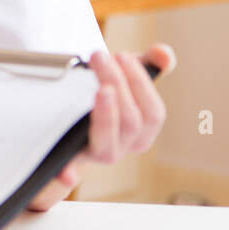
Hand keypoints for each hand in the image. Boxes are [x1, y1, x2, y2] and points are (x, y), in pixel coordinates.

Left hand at [27, 42, 174, 211]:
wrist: (69, 112)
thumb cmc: (105, 93)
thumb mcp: (126, 74)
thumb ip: (147, 62)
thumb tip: (163, 55)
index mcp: (143, 131)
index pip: (152, 113)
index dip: (140, 84)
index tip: (122, 56)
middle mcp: (124, 146)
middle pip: (130, 122)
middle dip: (118, 85)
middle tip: (99, 56)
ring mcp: (99, 154)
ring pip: (108, 141)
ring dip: (106, 113)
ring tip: (100, 87)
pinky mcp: (73, 158)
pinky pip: (73, 169)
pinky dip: (71, 172)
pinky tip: (65, 174)